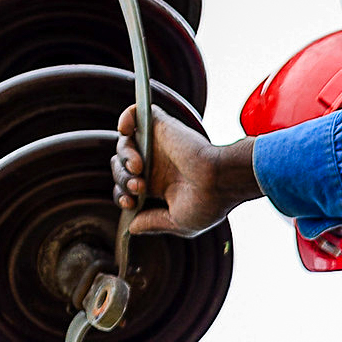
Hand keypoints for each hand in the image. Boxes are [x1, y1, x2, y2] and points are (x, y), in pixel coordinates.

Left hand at [110, 105, 261, 235]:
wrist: (221, 181)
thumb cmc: (209, 204)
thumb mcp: (179, 223)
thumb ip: (153, 224)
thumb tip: (132, 228)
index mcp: (160, 185)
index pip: (127, 186)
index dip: (122, 195)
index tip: (130, 203)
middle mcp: (157, 163)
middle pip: (121, 166)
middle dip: (122, 179)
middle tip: (138, 187)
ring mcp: (158, 144)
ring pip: (123, 145)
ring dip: (124, 158)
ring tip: (138, 168)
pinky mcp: (162, 126)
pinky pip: (135, 113)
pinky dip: (126, 118)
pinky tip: (126, 130)